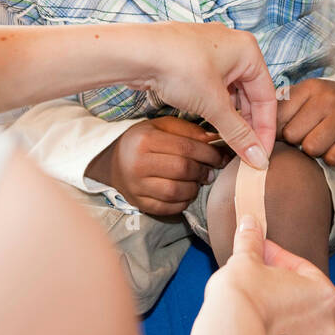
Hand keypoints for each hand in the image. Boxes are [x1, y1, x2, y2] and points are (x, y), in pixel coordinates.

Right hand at [86, 117, 226, 214]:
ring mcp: (137, 186)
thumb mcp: (162, 126)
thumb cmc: (144, 140)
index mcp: (145, 140)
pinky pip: (169, 208)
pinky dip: (183, 202)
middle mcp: (138, 164)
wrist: (114, 161)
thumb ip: (188, 131)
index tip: (220, 156)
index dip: (209, 154)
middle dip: (203, 171)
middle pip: (182, 170)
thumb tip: (216, 140)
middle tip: (210, 171)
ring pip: (176, 192)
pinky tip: (186, 192)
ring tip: (197, 181)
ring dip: (194, 188)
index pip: (186, 148)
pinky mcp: (139, 203)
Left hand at [135, 23, 275, 168]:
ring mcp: (211, 51)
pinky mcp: (192, 59)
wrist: (135, 52)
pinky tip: (212, 124)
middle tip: (246, 153)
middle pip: (250, 94)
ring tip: (228, 142)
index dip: (265, 130)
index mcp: (248, 50)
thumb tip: (257, 157)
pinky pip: (213, 86)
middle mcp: (233, 46)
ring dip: (231, 117)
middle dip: (248, 124)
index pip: (267, 97)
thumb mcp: (214, 105)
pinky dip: (215, 106)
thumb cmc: (178, 66)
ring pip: (230, 91)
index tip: (261, 155)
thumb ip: (238, 133)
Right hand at [208, 215, 334, 334]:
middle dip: (296, 296)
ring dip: (291, 326)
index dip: (279, 259)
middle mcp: (327, 327)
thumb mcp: (246, 259)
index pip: (305, 269)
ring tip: (263, 317)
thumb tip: (250, 224)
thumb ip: (252, 241)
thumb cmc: (244, 298)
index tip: (262, 255)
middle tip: (270, 288)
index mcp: (324, 294)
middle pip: (317, 306)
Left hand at [276, 78, 334, 166]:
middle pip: (292, 136)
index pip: (276, 116)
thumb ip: (283, 109)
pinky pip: (333, 158)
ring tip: (324, 140)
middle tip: (311, 134)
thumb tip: (253, 130)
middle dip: (298, 141)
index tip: (286, 131)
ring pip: (311, 149)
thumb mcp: (308, 99)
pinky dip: (333, 158)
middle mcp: (329, 97)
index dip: (277, 130)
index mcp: (310, 87)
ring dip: (315, 151)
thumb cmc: (331, 106)